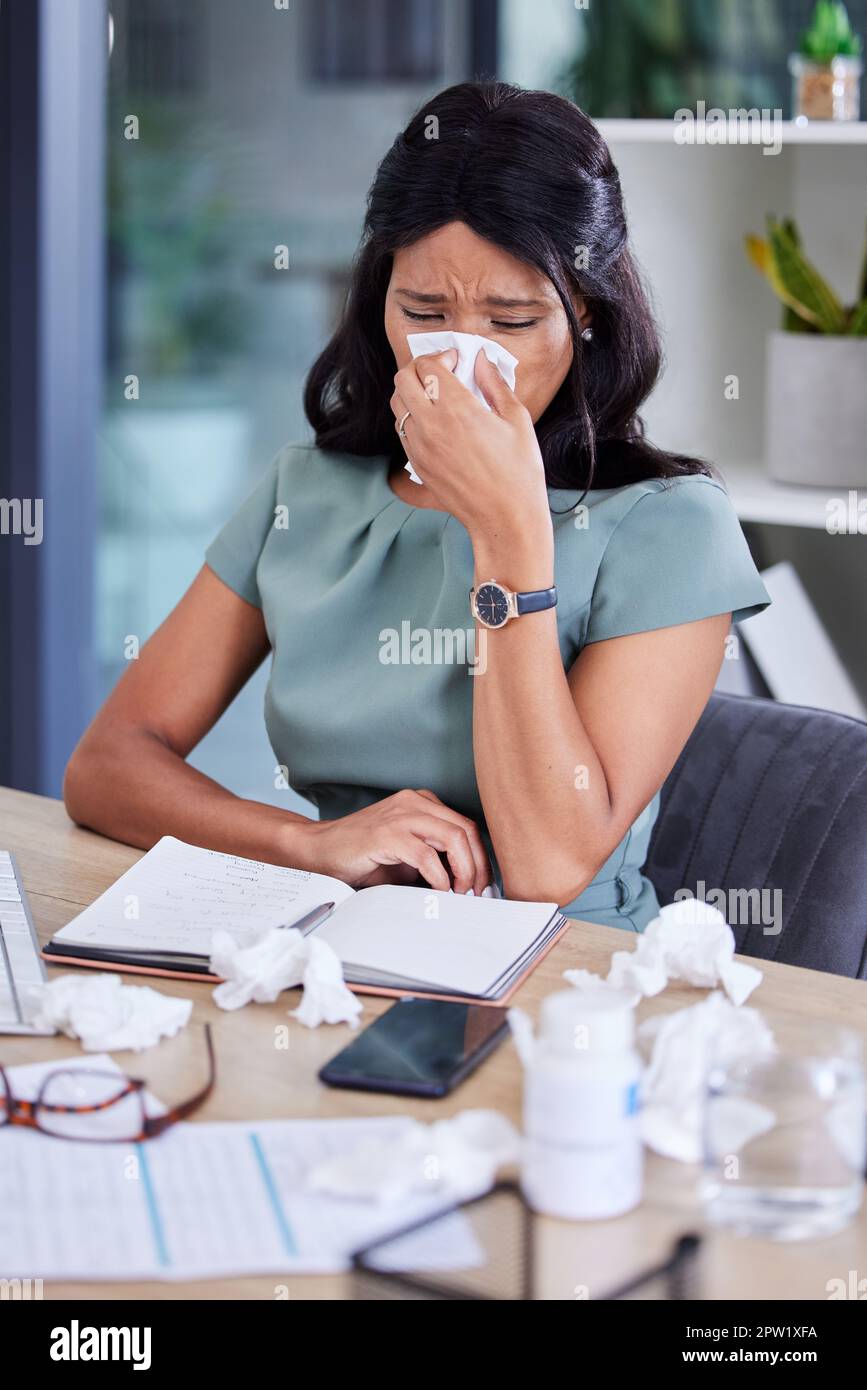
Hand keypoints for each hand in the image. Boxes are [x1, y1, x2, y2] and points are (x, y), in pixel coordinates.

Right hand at [295, 788, 491, 893]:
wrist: (319, 850)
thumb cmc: (361, 855)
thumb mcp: (406, 855)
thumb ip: (435, 859)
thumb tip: (465, 882)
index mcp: (421, 803)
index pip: (465, 826)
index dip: (480, 858)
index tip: (482, 884)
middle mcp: (414, 803)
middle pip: (465, 830)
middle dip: (478, 866)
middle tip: (476, 892)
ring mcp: (400, 815)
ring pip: (453, 838)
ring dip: (464, 871)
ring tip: (460, 893)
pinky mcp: (387, 834)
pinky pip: (426, 855)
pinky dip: (439, 877)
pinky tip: (439, 891)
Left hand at [391, 349, 551, 543]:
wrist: (505, 517)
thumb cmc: (519, 471)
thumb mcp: (516, 419)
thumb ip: (495, 383)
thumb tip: (481, 359)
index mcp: (457, 408)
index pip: (427, 365)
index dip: (440, 356)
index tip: (456, 362)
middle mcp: (431, 424)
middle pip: (403, 379)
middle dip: (420, 369)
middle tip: (441, 374)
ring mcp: (419, 446)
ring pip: (397, 404)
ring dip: (413, 392)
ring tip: (436, 397)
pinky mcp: (417, 464)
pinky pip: (402, 430)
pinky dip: (412, 417)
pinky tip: (435, 422)